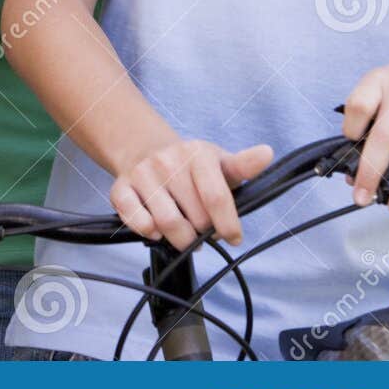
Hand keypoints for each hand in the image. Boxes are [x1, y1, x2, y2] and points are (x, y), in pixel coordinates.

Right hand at [111, 137, 271, 248]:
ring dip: (181, 240)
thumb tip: (267, 153)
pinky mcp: (120, 189)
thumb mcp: (219, 162)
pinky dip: (149, 232)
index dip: (227, 224)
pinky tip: (158, 231)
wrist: (145, 149)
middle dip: (204, 233)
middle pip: (194, 217)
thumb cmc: (190, 164)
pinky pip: (136, 220)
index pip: (216, 197)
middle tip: (204, 230)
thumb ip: (243, 165)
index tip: (233, 238)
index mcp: (197, 153)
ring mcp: (142, 174)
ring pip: (166, 224)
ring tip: (186, 236)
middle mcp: (167, 161)